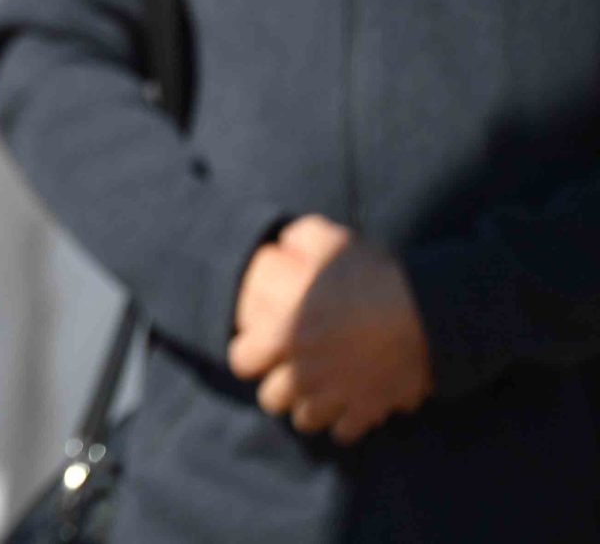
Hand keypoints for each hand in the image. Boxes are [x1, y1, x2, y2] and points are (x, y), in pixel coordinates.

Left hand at [229, 214, 432, 443]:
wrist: (425, 314)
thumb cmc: (372, 276)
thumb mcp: (329, 241)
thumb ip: (300, 237)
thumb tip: (286, 238)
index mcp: (283, 335)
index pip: (242, 361)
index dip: (250, 354)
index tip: (262, 348)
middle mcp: (302, 373)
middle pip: (271, 399)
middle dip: (278, 387)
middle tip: (293, 373)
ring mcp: (335, 396)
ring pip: (304, 421)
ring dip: (309, 408)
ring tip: (319, 392)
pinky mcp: (368, 410)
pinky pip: (345, 432)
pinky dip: (346, 422)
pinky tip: (352, 404)